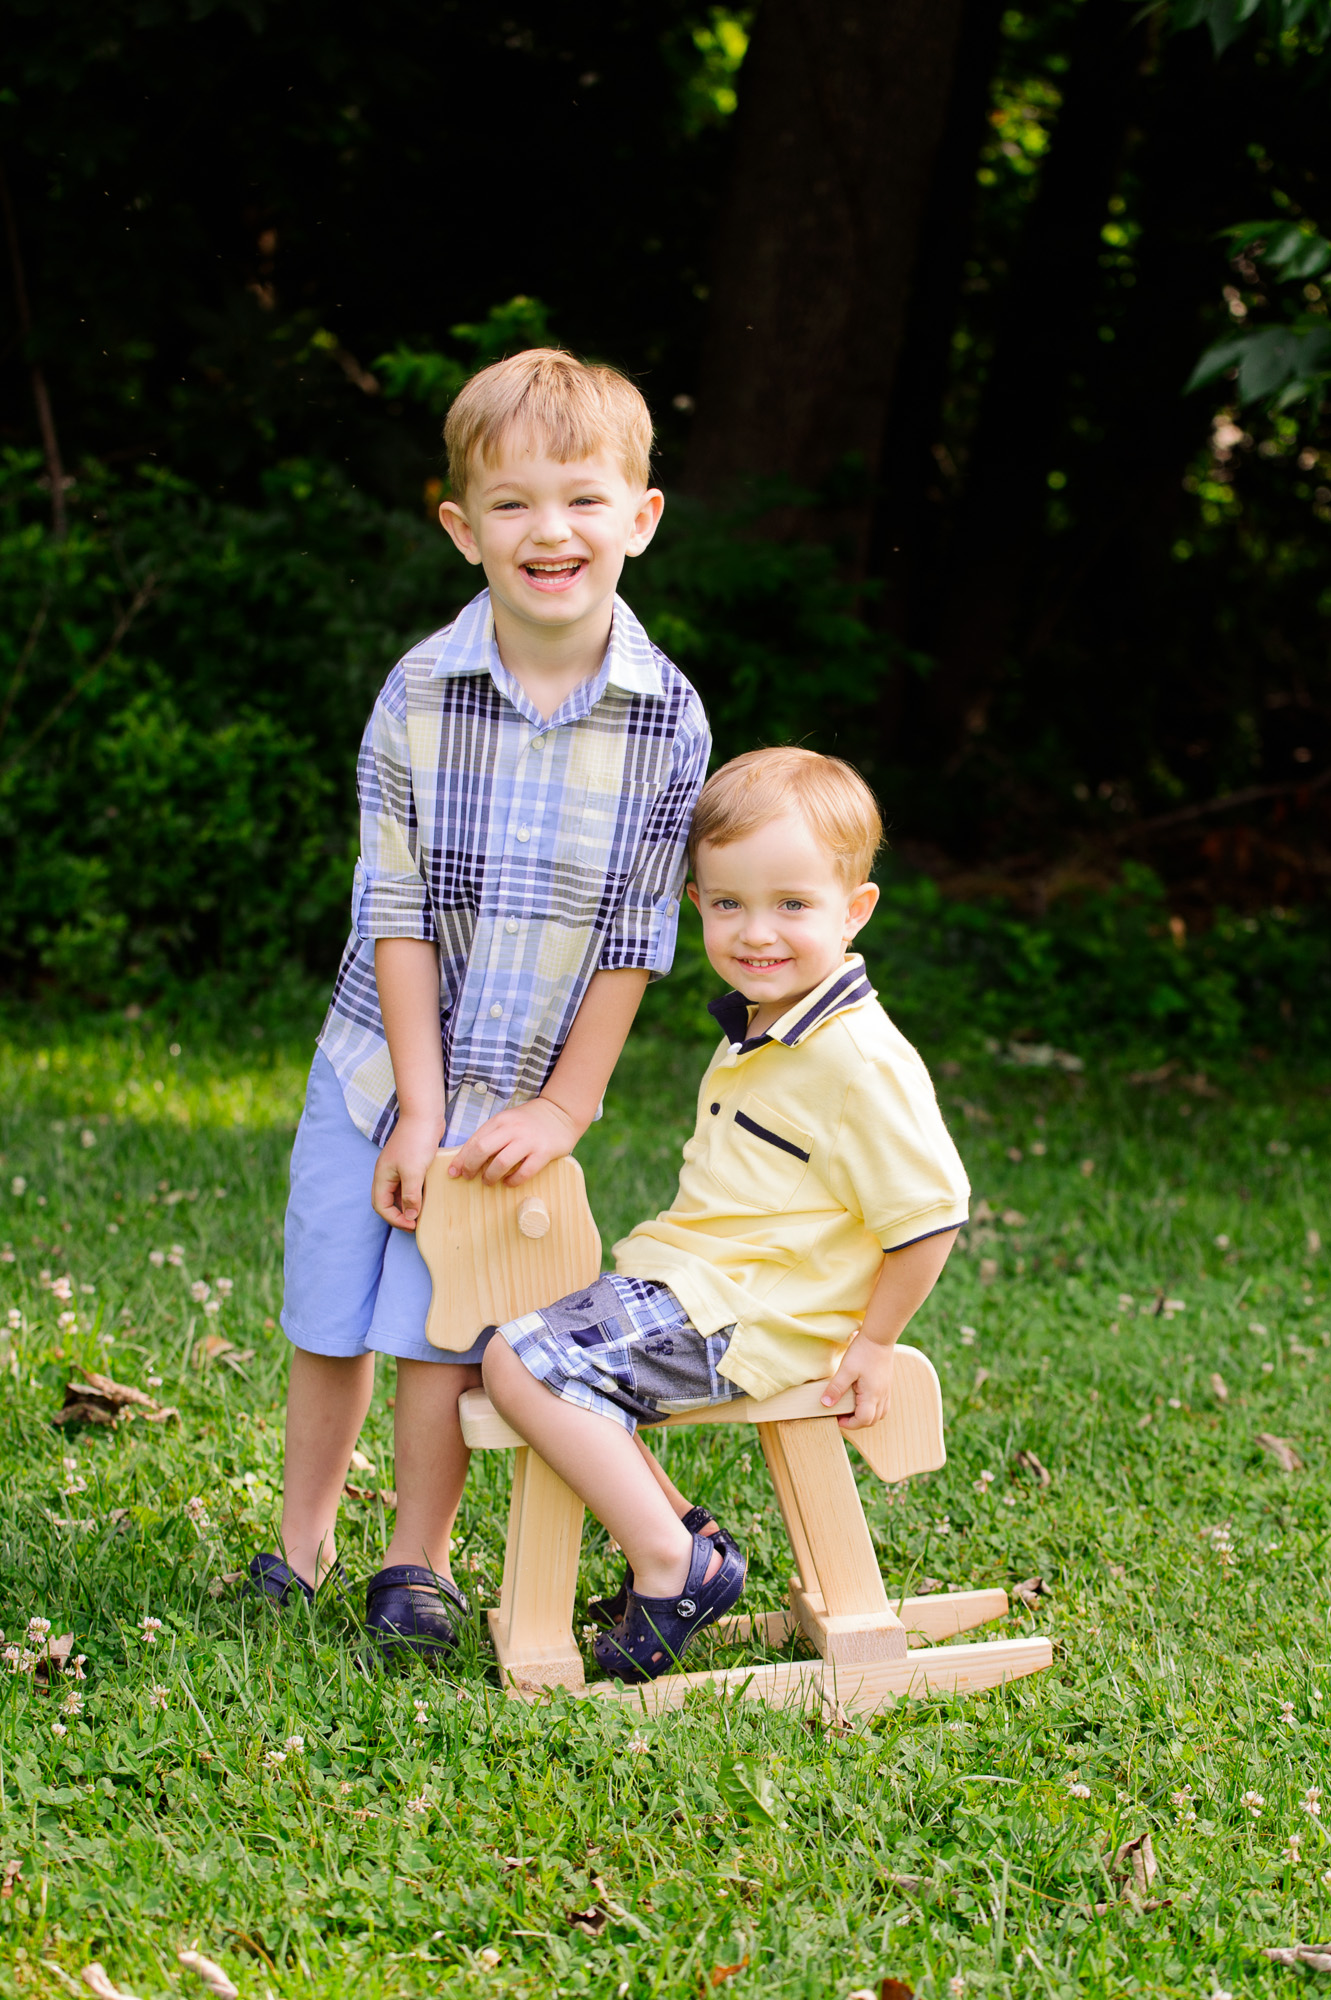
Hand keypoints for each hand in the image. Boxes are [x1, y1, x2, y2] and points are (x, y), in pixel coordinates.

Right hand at [371, 1111, 444, 1229]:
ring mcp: (398, 1167)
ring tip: (424, 1213)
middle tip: (417, 1224)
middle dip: (400, 1215)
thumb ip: (411, 1195)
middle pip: (388, 1202)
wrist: (424, 1114)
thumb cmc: (416, 1140)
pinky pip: (410, 1183)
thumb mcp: (413, 1172)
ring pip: (399, 1193)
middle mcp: (387, 1173)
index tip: (414, 1225)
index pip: (381, 1206)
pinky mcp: (410, 1162)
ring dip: (409, 1204)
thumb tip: (410, 1216)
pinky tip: (429, 1196)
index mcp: (382, 1176)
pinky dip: (417, 1192)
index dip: (395, 1219)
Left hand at [449, 1097, 580, 1186]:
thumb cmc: (530, 1121)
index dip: (461, 1158)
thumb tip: (469, 1158)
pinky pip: (524, 1172)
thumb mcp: (508, 1121)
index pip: (474, 1140)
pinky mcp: (543, 1152)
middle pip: (482, 1150)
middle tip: (469, 1177)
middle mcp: (512, 1129)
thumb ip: (491, 1136)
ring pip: (501, 1162)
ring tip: (489, 1181)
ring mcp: (528, 1141)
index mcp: (500, 1120)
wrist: (562, 1112)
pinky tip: (509, 1182)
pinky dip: (513, 1181)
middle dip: (471, 1167)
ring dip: (490, 1176)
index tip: (453, 1172)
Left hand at [820, 1333, 895, 1430]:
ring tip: (851, 1409)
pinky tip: (862, 1400)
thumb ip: (836, 1388)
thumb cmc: (863, 1352)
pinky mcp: (886, 1385)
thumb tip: (825, 1404)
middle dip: (856, 1422)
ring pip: (879, 1414)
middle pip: (872, 1420)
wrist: (879, 1337)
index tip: (836, 1417)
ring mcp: (886, 1391)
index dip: (849, 1424)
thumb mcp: (846, 1369)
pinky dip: (872, 1409)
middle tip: (841, 1414)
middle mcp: (882, 1396)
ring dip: (865, 1416)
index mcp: (872, 1395)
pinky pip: (882, 1405)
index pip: (863, 1420)